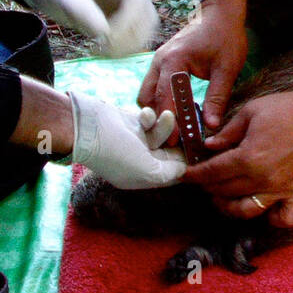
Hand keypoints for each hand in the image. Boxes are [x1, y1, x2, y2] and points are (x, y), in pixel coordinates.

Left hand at [21, 0, 157, 55]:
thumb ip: (82, 10)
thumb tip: (103, 32)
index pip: (136, 0)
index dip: (127, 22)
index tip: (107, 38)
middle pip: (147, 15)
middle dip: (132, 36)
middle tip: (108, 51)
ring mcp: (125, 1)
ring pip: (144, 27)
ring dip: (131, 44)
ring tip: (105, 53)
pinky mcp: (120, 15)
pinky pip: (132, 34)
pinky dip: (122, 46)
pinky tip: (102, 51)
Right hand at [69, 92, 185, 188]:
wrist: (87, 127)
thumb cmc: (116, 152)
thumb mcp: (147, 170)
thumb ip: (170, 173)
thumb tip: (186, 170)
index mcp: (144, 176)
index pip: (174, 172)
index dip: (189, 162)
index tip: (204, 150)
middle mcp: (142, 159)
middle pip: (172, 151)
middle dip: (181, 140)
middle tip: (196, 127)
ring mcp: (138, 140)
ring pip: (164, 132)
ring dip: (167, 124)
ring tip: (167, 116)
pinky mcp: (133, 123)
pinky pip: (151, 119)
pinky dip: (150, 116)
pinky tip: (144, 116)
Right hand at [138, 0, 247, 133]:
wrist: (220, 12)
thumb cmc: (226, 36)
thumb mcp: (227, 68)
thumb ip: (217, 97)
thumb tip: (211, 125)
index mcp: (174, 62)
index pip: (165, 98)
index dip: (169, 122)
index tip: (174, 141)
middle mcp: (160, 61)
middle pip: (147, 98)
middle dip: (156, 120)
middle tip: (169, 140)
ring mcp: (158, 60)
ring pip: (146, 93)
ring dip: (155, 111)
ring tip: (170, 130)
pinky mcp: (162, 62)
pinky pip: (152, 86)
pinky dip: (158, 101)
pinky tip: (172, 113)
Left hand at [184, 76, 292, 226]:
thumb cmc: (289, 108)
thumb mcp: (251, 111)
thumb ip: (228, 132)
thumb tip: (209, 146)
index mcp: (248, 157)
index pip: (212, 172)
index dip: (195, 175)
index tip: (185, 175)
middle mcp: (262, 179)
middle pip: (225, 192)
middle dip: (208, 188)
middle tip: (202, 181)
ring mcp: (281, 190)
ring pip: (246, 211)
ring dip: (229, 208)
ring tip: (222, 199)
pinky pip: (284, 218)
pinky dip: (272, 219)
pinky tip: (264, 210)